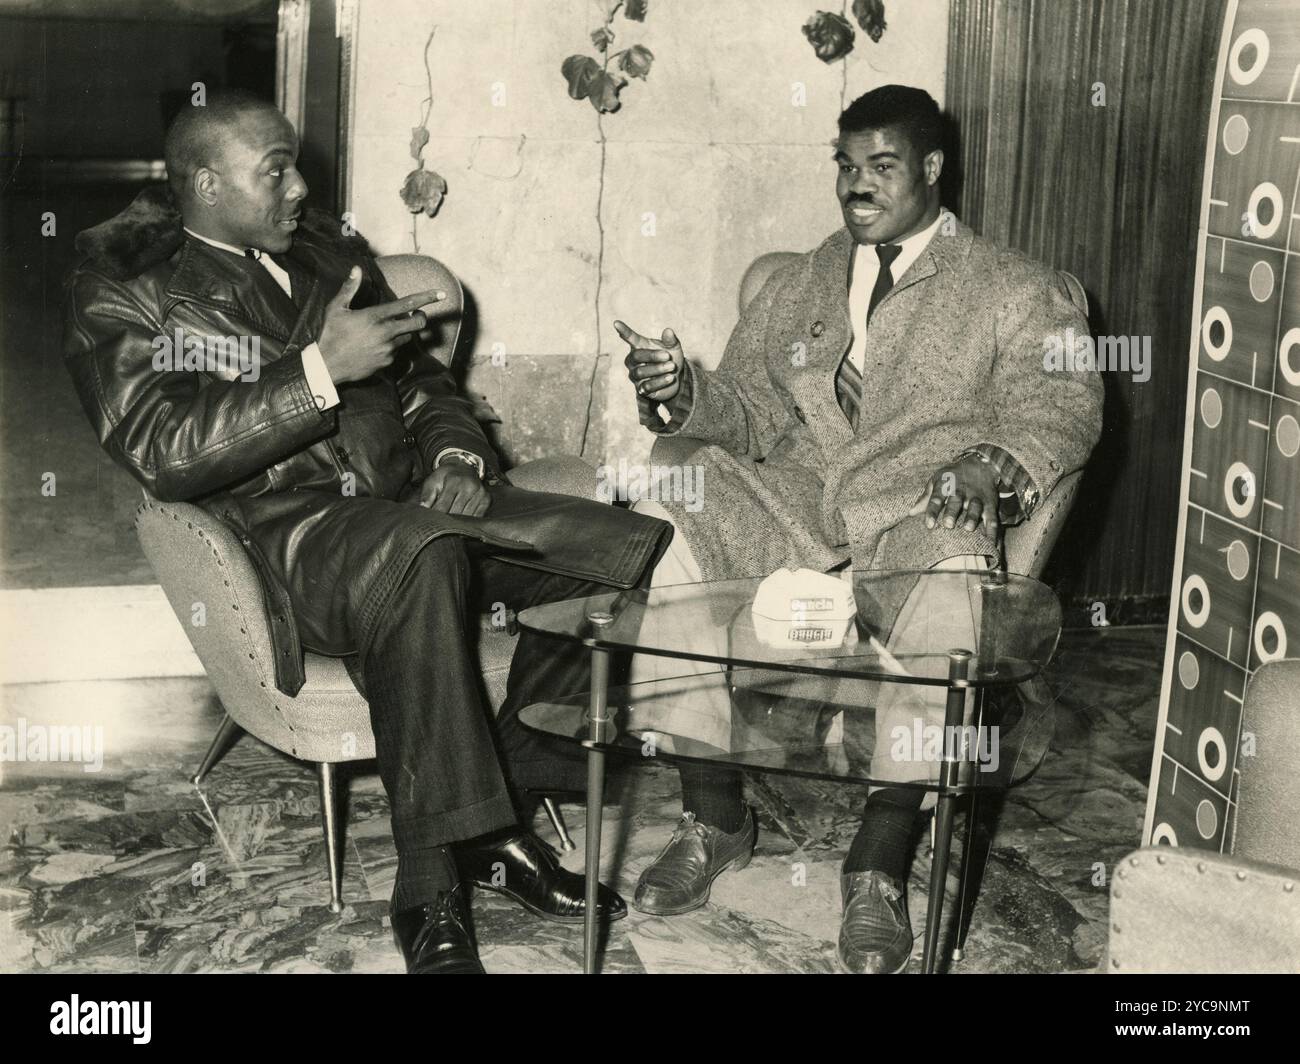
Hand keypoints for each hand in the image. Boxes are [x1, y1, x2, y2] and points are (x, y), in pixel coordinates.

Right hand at [317, 266, 446, 384]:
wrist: (328, 367)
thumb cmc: (330, 334)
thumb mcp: (336, 309)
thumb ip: (349, 288)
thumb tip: (357, 269)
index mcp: (375, 317)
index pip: (407, 304)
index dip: (426, 298)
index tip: (440, 293)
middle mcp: (386, 333)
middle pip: (418, 324)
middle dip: (421, 318)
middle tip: (416, 315)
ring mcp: (388, 349)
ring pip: (407, 338)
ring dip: (403, 332)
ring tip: (386, 330)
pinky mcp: (387, 363)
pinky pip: (395, 352)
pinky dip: (390, 346)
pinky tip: (374, 346)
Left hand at [419, 463, 489, 516]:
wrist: (464, 468)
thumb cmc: (446, 476)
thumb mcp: (433, 480)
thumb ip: (427, 494)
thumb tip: (424, 507)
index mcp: (455, 481)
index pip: (443, 506)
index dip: (436, 516)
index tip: (431, 522)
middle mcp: (470, 487)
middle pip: (455, 513)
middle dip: (446, 520)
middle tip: (439, 525)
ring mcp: (480, 494)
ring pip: (466, 517)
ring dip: (457, 522)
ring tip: (450, 523)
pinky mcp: (487, 500)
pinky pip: (477, 517)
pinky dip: (468, 521)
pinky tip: (462, 520)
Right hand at [614, 319, 684, 404]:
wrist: (676, 380)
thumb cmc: (670, 359)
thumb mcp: (674, 348)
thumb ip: (670, 340)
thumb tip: (668, 331)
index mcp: (640, 346)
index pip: (630, 338)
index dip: (624, 331)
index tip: (616, 323)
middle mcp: (633, 361)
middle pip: (636, 356)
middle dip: (652, 356)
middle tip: (667, 356)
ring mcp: (635, 375)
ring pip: (640, 372)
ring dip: (658, 369)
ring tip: (672, 367)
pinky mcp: (640, 389)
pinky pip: (646, 386)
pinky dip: (660, 381)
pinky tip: (670, 378)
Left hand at [908, 455, 1001, 537]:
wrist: (980, 464)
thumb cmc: (953, 476)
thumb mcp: (937, 481)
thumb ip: (926, 498)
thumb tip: (911, 513)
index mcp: (946, 486)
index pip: (936, 498)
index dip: (932, 511)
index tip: (929, 525)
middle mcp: (961, 492)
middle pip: (956, 502)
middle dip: (952, 512)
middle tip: (948, 524)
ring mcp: (976, 498)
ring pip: (975, 508)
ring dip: (972, 518)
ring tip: (968, 528)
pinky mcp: (990, 504)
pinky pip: (992, 518)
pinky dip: (992, 531)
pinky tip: (992, 543)